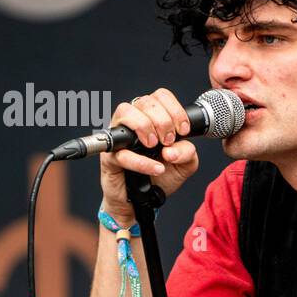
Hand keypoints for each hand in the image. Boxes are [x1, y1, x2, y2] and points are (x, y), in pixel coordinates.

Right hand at [99, 89, 200, 222]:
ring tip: (156, 146)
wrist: (145, 200)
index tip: (184, 130)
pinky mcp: (109, 156)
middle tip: (169, 141)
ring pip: (126, 111)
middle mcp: (133, 121)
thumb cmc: (161, 176)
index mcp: (152, 117)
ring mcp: (118, 136)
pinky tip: (157, 169)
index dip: (175, 109)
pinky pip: (122, 151)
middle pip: (145, 101)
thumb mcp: (184, 165)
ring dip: (145, 126)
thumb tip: (173, 149)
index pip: (160, 96)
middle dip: (163, 120)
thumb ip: (188, 153)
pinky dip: (142, 161)